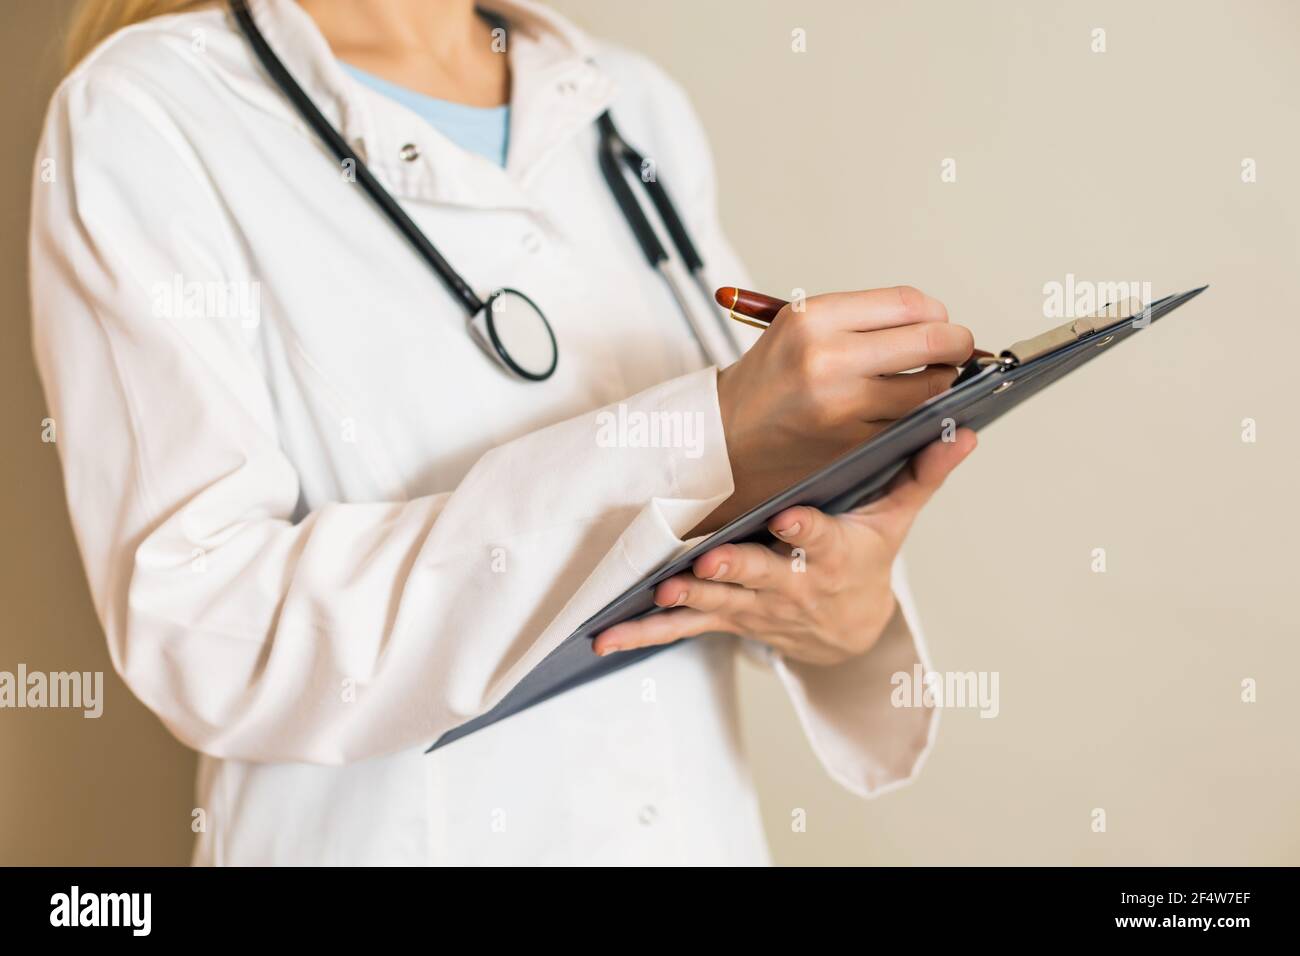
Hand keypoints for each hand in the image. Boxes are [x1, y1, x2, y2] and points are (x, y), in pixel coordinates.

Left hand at [593, 429, 975, 663]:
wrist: (846, 631)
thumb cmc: (866, 560)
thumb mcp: (895, 519)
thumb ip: (921, 472)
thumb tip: (962, 428)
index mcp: (832, 553)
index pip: (820, 539)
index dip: (805, 531)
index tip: (790, 517)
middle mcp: (791, 585)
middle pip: (762, 575)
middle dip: (739, 568)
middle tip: (714, 558)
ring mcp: (754, 606)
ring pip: (718, 600)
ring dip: (689, 596)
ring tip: (660, 588)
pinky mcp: (725, 618)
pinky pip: (682, 628)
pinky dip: (644, 632)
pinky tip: (606, 637)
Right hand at [703, 286, 972, 531]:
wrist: (725, 437)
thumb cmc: (767, 380)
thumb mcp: (799, 327)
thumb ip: (860, 319)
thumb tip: (933, 318)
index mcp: (814, 317)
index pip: (909, 303)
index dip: (936, 312)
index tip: (940, 321)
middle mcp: (828, 358)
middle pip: (930, 341)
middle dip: (955, 345)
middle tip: (957, 348)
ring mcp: (842, 405)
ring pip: (929, 387)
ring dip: (941, 383)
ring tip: (931, 379)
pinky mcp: (851, 443)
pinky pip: (908, 422)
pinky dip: (917, 414)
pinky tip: (907, 408)